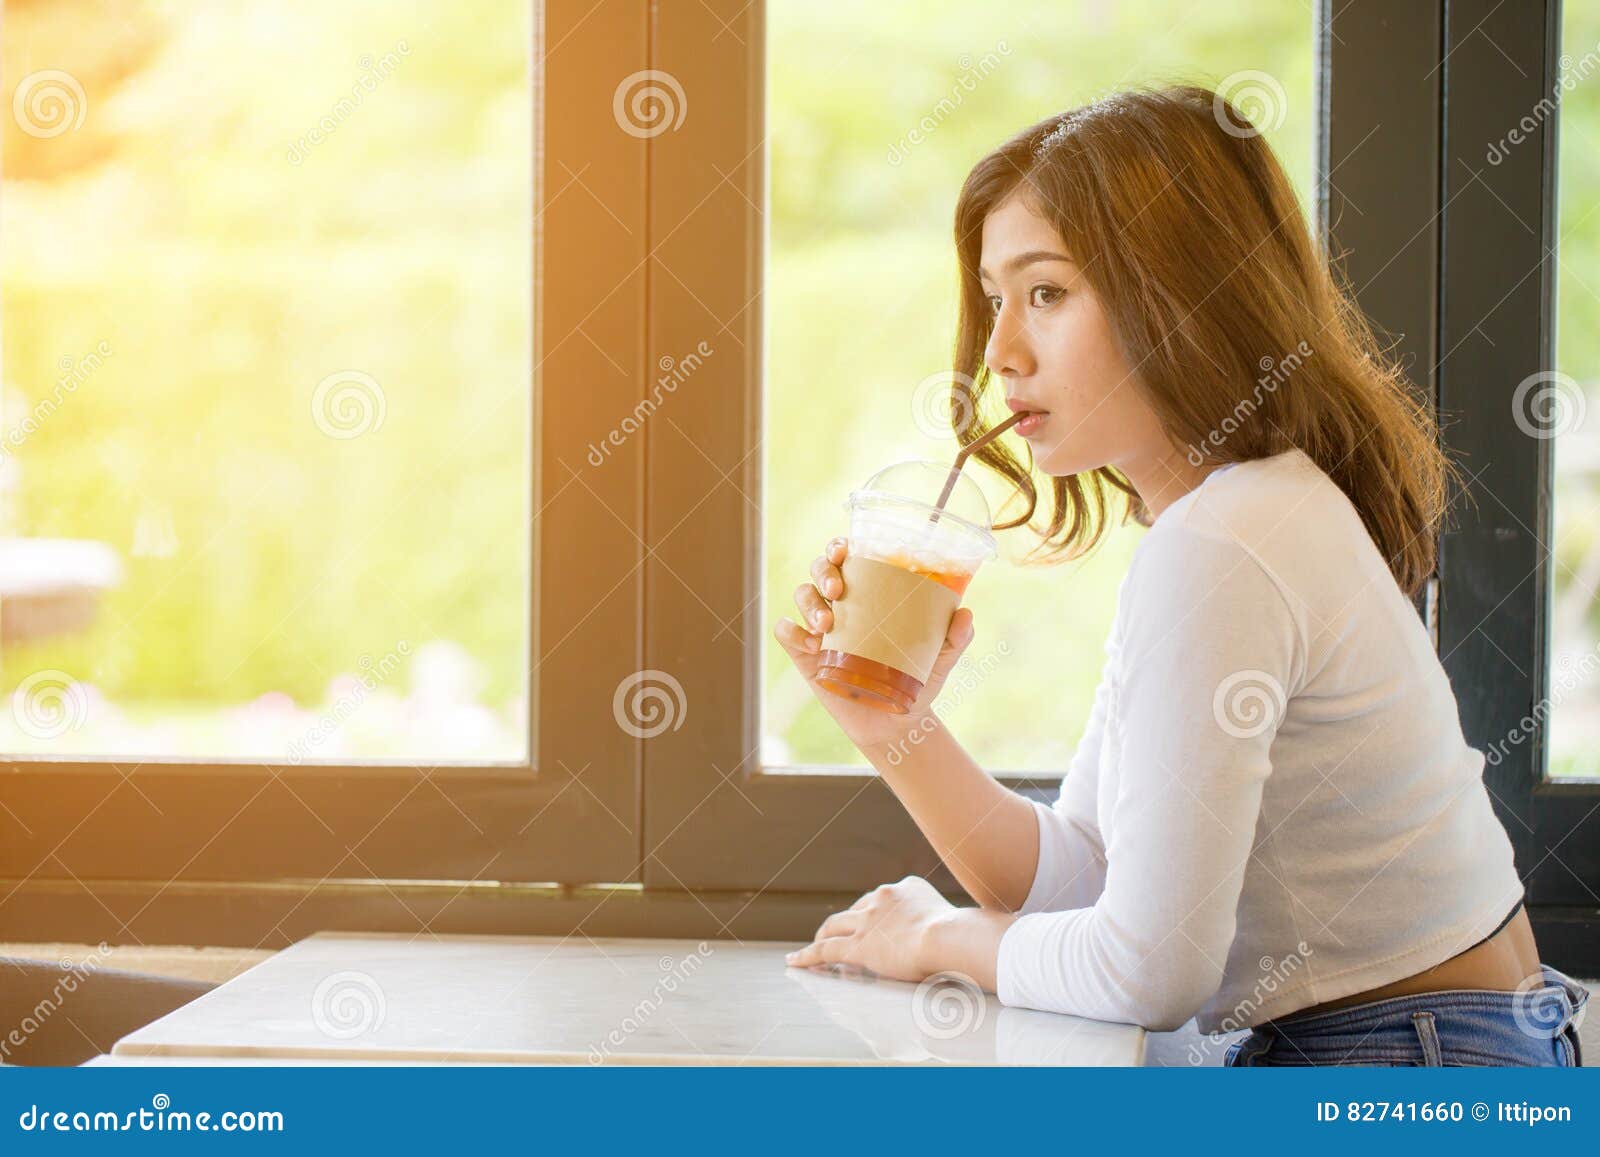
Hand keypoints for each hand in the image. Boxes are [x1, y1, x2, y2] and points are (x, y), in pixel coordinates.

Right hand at [773, 536, 976, 747]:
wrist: (897, 723)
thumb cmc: (917, 680)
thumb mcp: (942, 657)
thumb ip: (956, 637)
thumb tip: (965, 614)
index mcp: (870, 594)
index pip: (848, 557)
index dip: (839, 545)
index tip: (846, 549)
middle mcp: (841, 604)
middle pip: (820, 569)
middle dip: (823, 570)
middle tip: (838, 589)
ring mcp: (820, 629)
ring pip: (802, 595)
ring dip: (809, 602)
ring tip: (827, 624)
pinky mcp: (805, 656)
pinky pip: (786, 633)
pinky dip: (791, 631)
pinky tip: (809, 643)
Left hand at [783, 875, 956, 983]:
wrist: (948, 937)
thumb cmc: (962, 936)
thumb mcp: (953, 922)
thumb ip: (947, 925)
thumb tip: (962, 936)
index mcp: (908, 887)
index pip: (882, 898)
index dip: (872, 912)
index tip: (870, 921)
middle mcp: (883, 897)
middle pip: (855, 909)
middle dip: (845, 922)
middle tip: (837, 933)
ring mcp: (868, 920)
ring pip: (834, 926)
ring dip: (822, 937)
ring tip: (814, 948)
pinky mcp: (857, 945)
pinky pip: (825, 950)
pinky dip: (808, 956)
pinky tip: (796, 962)